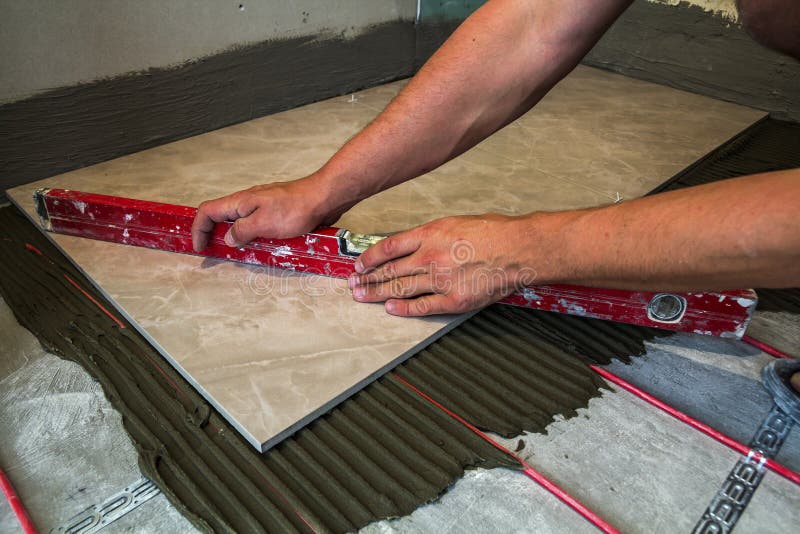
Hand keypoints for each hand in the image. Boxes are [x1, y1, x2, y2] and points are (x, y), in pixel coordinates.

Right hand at [191, 175, 349, 250]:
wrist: (324, 197)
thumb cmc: (296, 208)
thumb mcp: (263, 223)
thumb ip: (242, 231)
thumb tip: (229, 239)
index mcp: (240, 202)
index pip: (207, 211)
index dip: (198, 229)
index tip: (199, 247)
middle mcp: (248, 202)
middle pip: (221, 216)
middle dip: (213, 233)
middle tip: (214, 251)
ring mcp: (262, 206)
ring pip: (239, 221)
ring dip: (233, 236)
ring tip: (236, 253)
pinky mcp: (276, 212)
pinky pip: (256, 224)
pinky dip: (251, 235)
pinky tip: (260, 246)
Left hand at [348, 214, 538, 315]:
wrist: (519, 249)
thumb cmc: (495, 232)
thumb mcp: (456, 222)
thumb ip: (433, 234)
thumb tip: (414, 243)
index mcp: (430, 234)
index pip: (389, 247)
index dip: (370, 257)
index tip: (360, 264)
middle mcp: (430, 256)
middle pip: (390, 270)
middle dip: (367, 278)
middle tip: (352, 284)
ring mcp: (441, 279)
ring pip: (400, 288)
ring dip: (377, 293)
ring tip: (361, 296)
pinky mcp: (454, 299)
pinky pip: (422, 305)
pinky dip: (403, 308)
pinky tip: (390, 308)